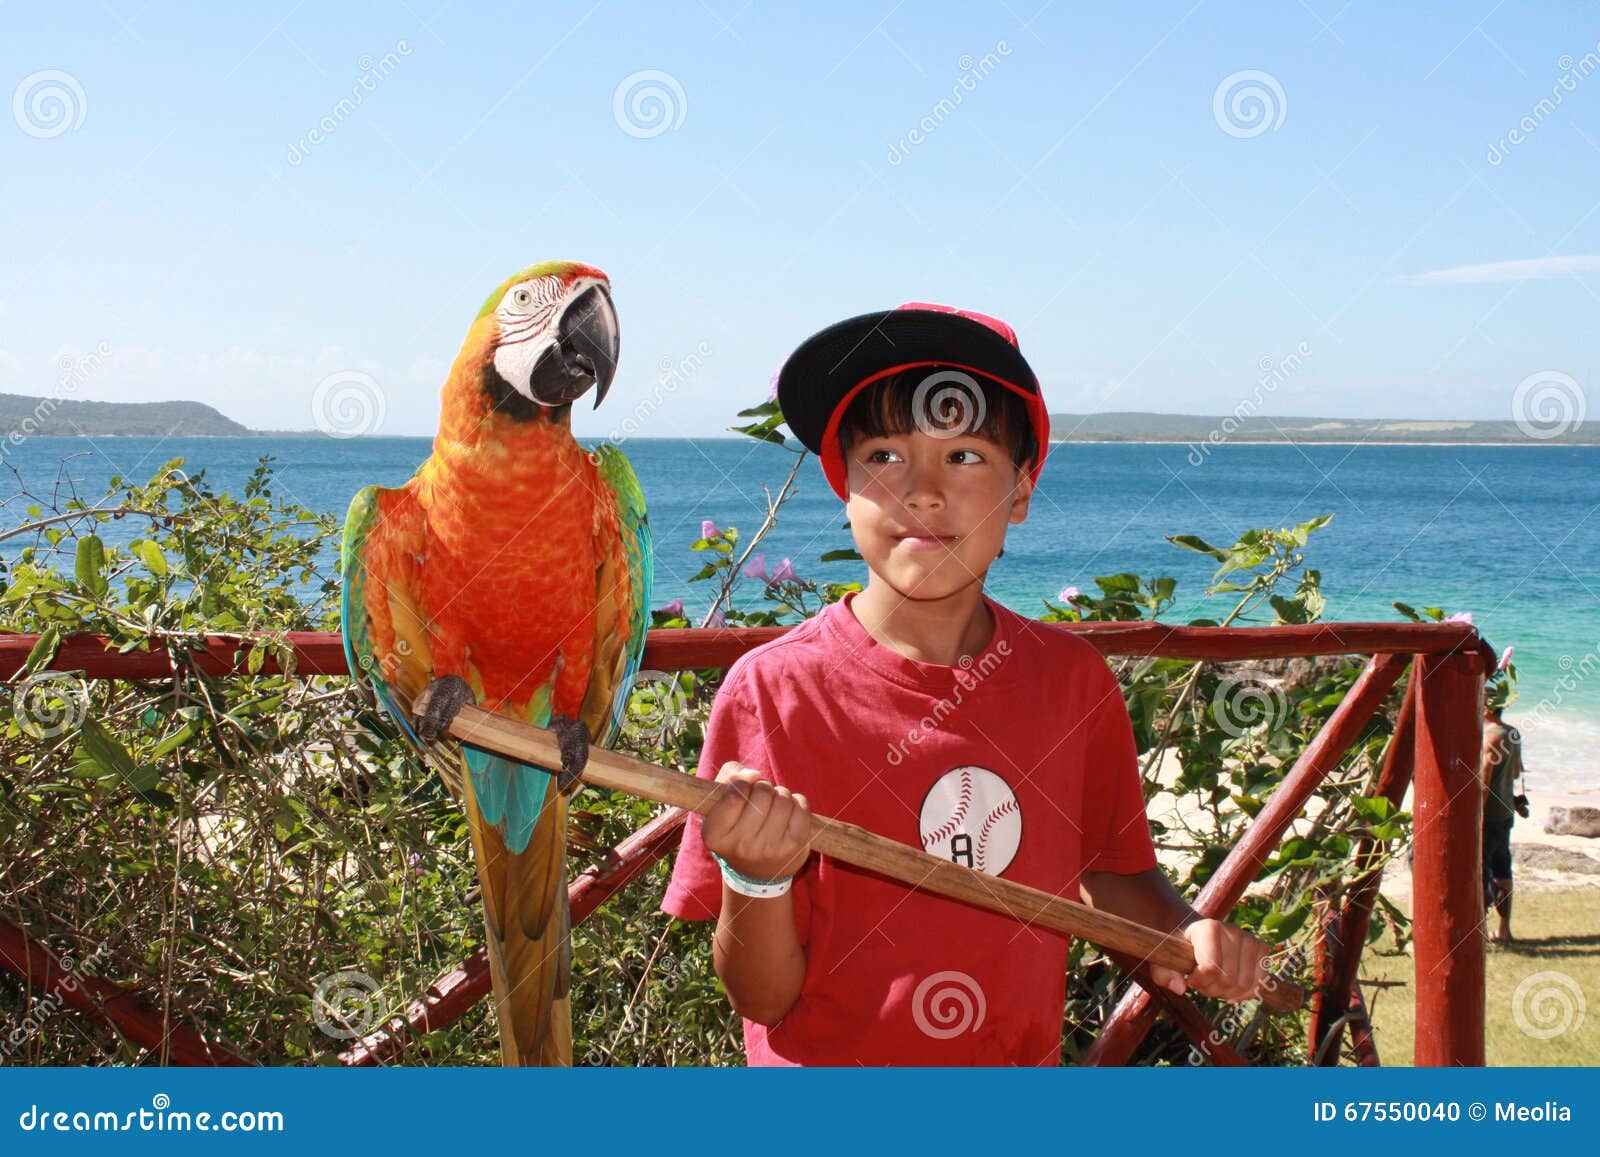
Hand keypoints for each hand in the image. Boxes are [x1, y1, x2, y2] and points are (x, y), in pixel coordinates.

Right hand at [701, 762, 811, 883]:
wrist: (758, 870)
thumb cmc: (738, 824)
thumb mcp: (721, 802)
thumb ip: (730, 777)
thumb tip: (754, 775)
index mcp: (715, 835)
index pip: (735, 794)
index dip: (743, 782)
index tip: (744, 787)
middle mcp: (740, 846)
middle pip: (762, 793)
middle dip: (763, 787)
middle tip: (760, 799)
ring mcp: (768, 849)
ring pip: (783, 798)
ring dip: (780, 794)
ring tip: (773, 806)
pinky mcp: (793, 847)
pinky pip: (801, 806)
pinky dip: (797, 802)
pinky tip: (788, 812)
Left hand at [1149, 919, 1270, 1002]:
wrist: (1197, 935)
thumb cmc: (1179, 948)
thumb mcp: (1163, 957)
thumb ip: (1163, 972)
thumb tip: (1180, 988)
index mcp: (1208, 928)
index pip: (1211, 968)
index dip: (1199, 982)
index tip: (1190, 978)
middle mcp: (1233, 930)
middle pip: (1228, 980)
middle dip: (1212, 990)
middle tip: (1202, 983)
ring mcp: (1250, 940)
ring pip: (1244, 985)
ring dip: (1227, 994)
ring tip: (1215, 984)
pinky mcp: (1262, 950)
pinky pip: (1258, 984)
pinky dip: (1244, 993)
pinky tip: (1230, 987)